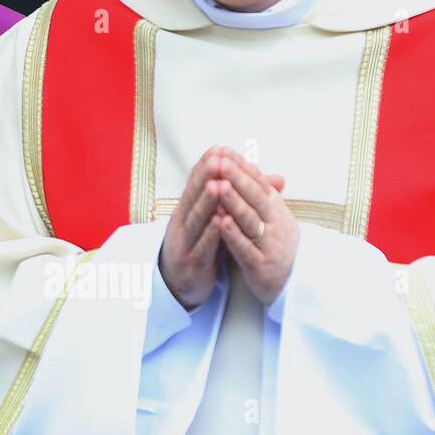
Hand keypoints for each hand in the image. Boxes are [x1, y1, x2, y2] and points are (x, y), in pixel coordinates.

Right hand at [161, 148, 285, 309]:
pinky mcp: (191, 263)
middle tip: (217, 158)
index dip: (205, 167)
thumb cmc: (201, 249)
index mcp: (187, 211)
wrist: (180, 286)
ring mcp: (184, 242)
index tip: (218, 148)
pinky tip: (220, 222)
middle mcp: (182, 223)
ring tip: (218, 184)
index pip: (195, 184)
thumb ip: (229, 202)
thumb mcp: (213, 223)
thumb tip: (255, 178)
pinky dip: (211, 233)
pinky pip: (202, 246)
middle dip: (205, 176)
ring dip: (207, 201)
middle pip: (193, 196)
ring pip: (196, 219)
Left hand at [212, 152, 298, 304]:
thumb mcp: (272, 214)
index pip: (259, 183)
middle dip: (237, 178)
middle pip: (256, 198)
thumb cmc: (275, 242)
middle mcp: (276, 224)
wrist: (292, 283)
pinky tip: (220, 222)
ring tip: (219, 186)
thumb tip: (250, 162)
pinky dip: (233, 235)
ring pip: (250, 221)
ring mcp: (270, 245)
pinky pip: (246, 249)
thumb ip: (260, 191)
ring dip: (234, 202)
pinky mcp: (262, 266)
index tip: (224, 151)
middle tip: (220, 162)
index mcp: (277, 209)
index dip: (242, 167)